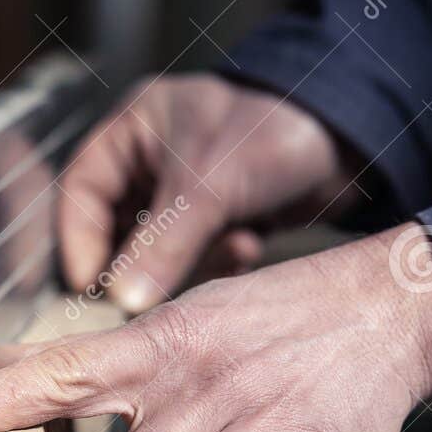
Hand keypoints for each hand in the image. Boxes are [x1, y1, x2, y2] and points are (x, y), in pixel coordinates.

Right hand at [58, 73, 360, 312]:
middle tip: (153, 299)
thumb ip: (165, 243)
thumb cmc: (276, 133)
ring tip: (233, 249)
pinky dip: (217, 262)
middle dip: (143, 264)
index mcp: (133, 129)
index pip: (81, 191)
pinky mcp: (216, 222)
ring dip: (191, 264)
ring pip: (157, 252)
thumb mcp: (211, 185)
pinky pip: (195, 259)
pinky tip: (250, 246)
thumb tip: (121, 302)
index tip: (91, 290)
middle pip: (115, 230)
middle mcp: (150, 161)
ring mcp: (183, 195)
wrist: (351, 141)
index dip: (80, 242)